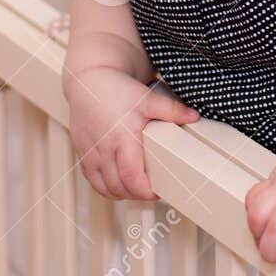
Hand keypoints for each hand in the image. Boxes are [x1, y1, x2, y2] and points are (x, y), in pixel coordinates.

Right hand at [64, 67, 198, 200]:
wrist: (89, 80)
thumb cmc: (115, 88)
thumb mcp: (148, 98)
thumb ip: (172, 110)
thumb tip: (194, 117)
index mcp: (122, 138)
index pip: (132, 178)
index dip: (146, 191)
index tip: (158, 191)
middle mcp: (104, 149)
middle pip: (119, 187)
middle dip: (137, 195)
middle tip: (151, 190)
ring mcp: (90, 153)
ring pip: (104, 188)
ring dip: (121, 193)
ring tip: (136, 188)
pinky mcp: (82, 153)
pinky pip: (92, 181)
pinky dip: (105, 187)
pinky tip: (118, 182)